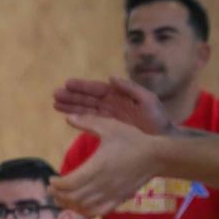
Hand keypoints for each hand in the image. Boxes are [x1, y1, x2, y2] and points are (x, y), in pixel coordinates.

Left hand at [51, 116, 161, 216]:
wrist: (157, 156)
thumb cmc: (132, 140)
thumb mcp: (110, 126)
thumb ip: (88, 122)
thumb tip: (68, 117)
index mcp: (97, 167)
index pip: (69, 183)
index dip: (56, 184)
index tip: (51, 179)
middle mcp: (102, 184)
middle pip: (72, 197)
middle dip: (58, 194)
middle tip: (52, 188)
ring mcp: (110, 194)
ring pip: (83, 207)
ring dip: (68, 204)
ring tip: (61, 197)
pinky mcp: (118, 199)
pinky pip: (97, 212)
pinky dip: (84, 211)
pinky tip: (79, 205)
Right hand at [52, 75, 166, 135]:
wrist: (163, 140)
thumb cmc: (157, 119)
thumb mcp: (147, 100)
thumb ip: (130, 89)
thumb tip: (111, 78)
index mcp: (119, 96)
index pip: (97, 89)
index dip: (83, 86)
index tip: (68, 84)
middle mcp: (111, 105)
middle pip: (88, 99)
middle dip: (72, 96)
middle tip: (55, 94)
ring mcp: (108, 117)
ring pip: (85, 110)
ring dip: (71, 106)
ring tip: (55, 104)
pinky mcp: (106, 129)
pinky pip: (89, 122)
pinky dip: (78, 119)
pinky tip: (67, 118)